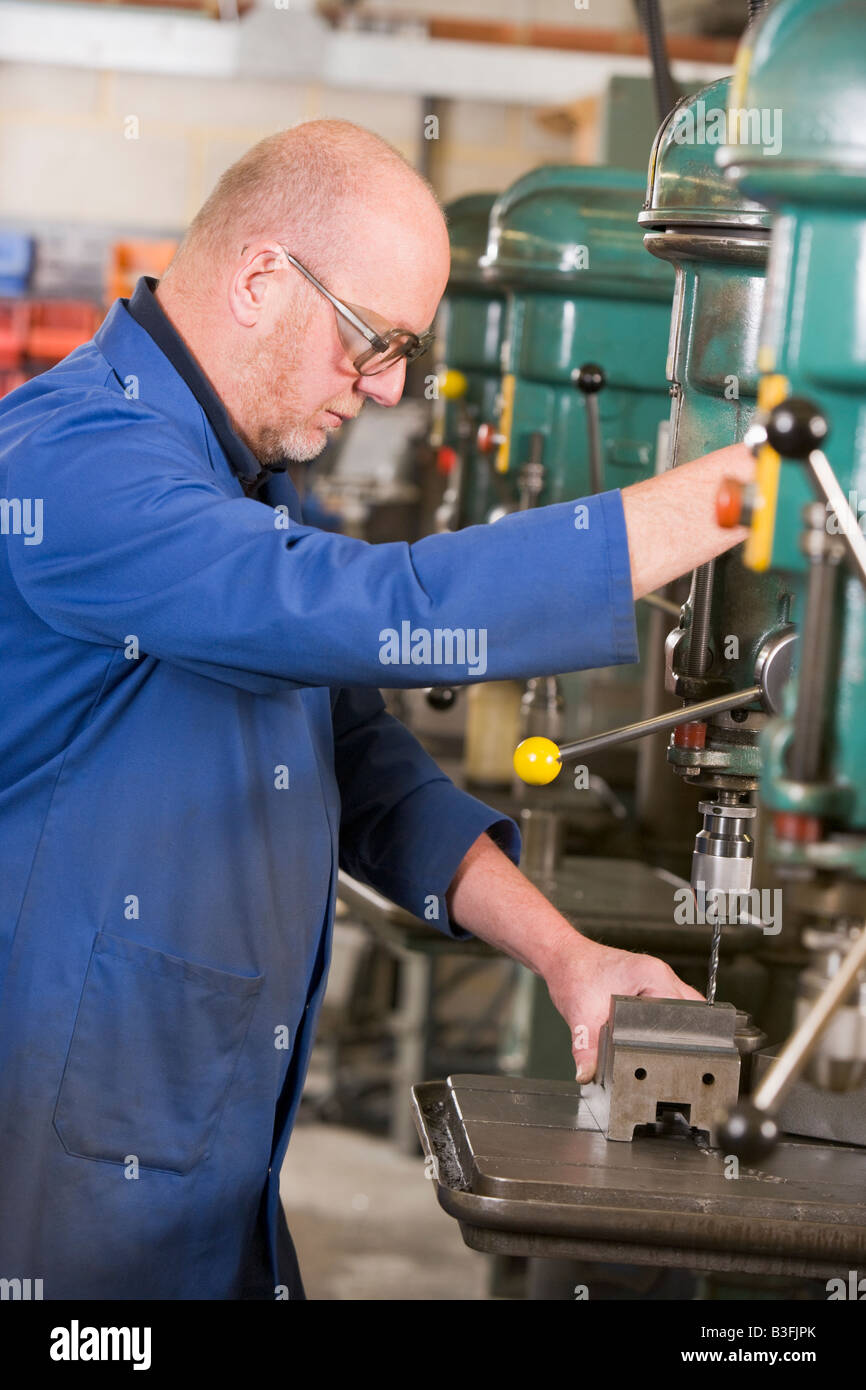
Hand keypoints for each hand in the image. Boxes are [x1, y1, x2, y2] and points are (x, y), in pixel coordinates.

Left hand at [543, 935, 703, 1081]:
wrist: (563, 960)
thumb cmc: (574, 974)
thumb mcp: (580, 1017)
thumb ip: (586, 1049)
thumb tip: (587, 1074)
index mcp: (654, 975)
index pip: (684, 1013)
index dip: (677, 1039)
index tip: (669, 1057)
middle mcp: (661, 974)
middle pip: (689, 1013)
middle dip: (678, 1037)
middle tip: (661, 1056)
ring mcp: (658, 979)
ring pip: (682, 1011)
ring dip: (672, 1030)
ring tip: (657, 1048)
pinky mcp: (652, 986)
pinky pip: (669, 1008)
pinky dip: (663, 1023)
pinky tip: (652, 1037)